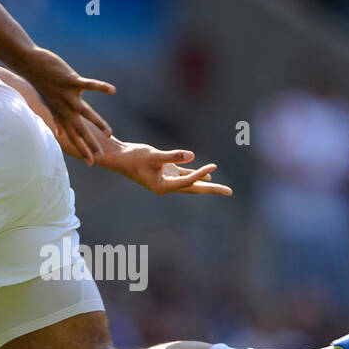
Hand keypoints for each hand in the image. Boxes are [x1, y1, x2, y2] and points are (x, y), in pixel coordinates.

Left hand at [13, 47, 114, 160]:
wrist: (29, 64)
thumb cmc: (41, 84)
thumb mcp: (48, 105)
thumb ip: (56, 120)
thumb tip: (58, 135)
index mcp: (61, 113)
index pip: (73, 135)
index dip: (82, 149)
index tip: (91, 162)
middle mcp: (64, 107)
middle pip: (80, 129)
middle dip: (90, 143)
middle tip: (100, 156)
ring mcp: (67, 94)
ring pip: (85, 112)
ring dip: (97, 123)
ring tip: (109, 133)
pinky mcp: (71, 80)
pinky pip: (88, 85)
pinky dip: (100, 87)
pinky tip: (113, 91)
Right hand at [108, 143, 232, 195]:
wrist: (119, 157)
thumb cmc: (133, 157)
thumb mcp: (153, 156)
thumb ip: (172, 156)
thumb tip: (192, 156)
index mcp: (163, 186)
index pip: (188, 181)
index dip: (201, 174)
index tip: (213, 166)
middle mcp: (167, 185)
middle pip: (194, 188)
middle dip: (212, 190)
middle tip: (230, 192)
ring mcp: (167, 179)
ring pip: (191, 182)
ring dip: (206, 183)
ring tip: (221, 188)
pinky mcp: (166, 171)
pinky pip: (184, 174)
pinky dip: (195, 173)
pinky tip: (206, 175)